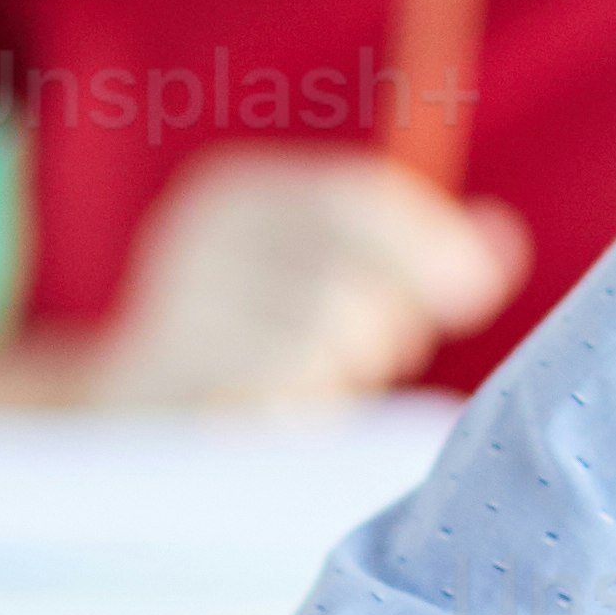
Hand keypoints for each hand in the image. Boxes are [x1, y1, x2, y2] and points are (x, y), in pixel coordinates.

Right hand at [86, 151, 531, 412]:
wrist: (110, 418)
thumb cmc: (247, 342)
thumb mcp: (325, 280)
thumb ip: (414, 257)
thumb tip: (505, 241)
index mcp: (236, 196)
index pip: (351, 199)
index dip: (425, 241)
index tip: (473, 291)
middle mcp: (197, 242)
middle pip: (345, 278)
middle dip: (384, 328)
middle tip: (369, 357)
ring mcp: (174, 318)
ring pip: (317, 344)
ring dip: (339, 377)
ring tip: (316, 385)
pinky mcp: (169, 395)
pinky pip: (271, 401)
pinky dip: (297, 413)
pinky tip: (282, 415)